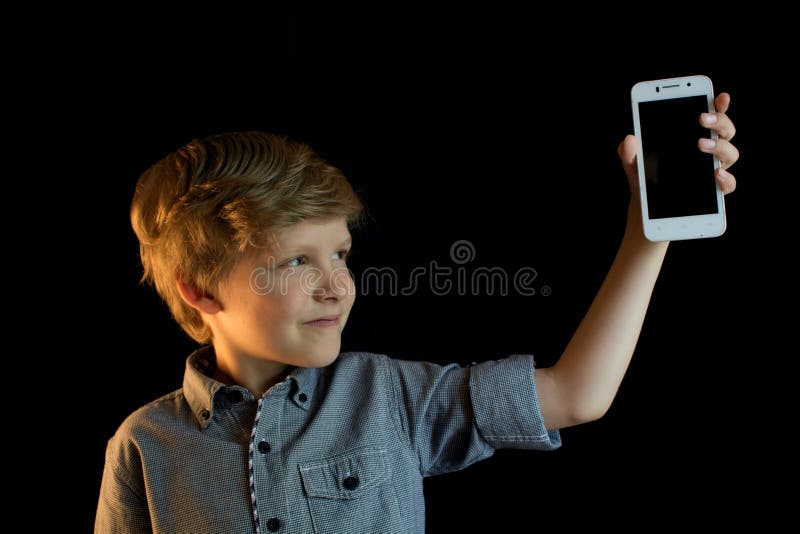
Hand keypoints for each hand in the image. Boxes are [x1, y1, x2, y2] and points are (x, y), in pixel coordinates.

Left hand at [618, 92, 738, 196]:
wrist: (646, 205)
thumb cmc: (644, 176)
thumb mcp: (633, 162)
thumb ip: (628, 151)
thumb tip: (629, 139)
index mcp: (692, 137)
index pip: (711, 116)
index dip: (719, 105)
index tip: (720, 96)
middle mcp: (709, 150)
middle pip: (726, 130)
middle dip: (718, 121)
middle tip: (702, 119)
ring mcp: (714, 169)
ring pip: (731, 153)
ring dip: (720, 146)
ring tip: (702, 144)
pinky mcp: (714, 191)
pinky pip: (728, 184)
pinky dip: (726, 179)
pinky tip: (716, 174)